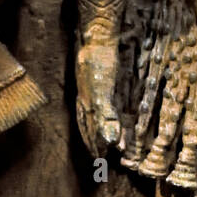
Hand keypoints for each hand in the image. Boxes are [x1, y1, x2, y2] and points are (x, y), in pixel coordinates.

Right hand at [75, 42, 121, 157]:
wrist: (96, 36)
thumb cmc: (99, 63)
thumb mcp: (103, 91)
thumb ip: (106, 116)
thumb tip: (111, 142)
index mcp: (87, 106)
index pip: (89, 131)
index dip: (95, 145)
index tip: (100, 159)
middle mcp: (86, 100)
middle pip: (88, 126)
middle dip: (93, 141)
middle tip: (99, 156)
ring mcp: (89, 89)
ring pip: (91, 115)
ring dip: (96, 129)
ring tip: (102, 139)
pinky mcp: (97, 79)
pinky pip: (98, 101)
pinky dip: (102, 112)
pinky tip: (105, 111)